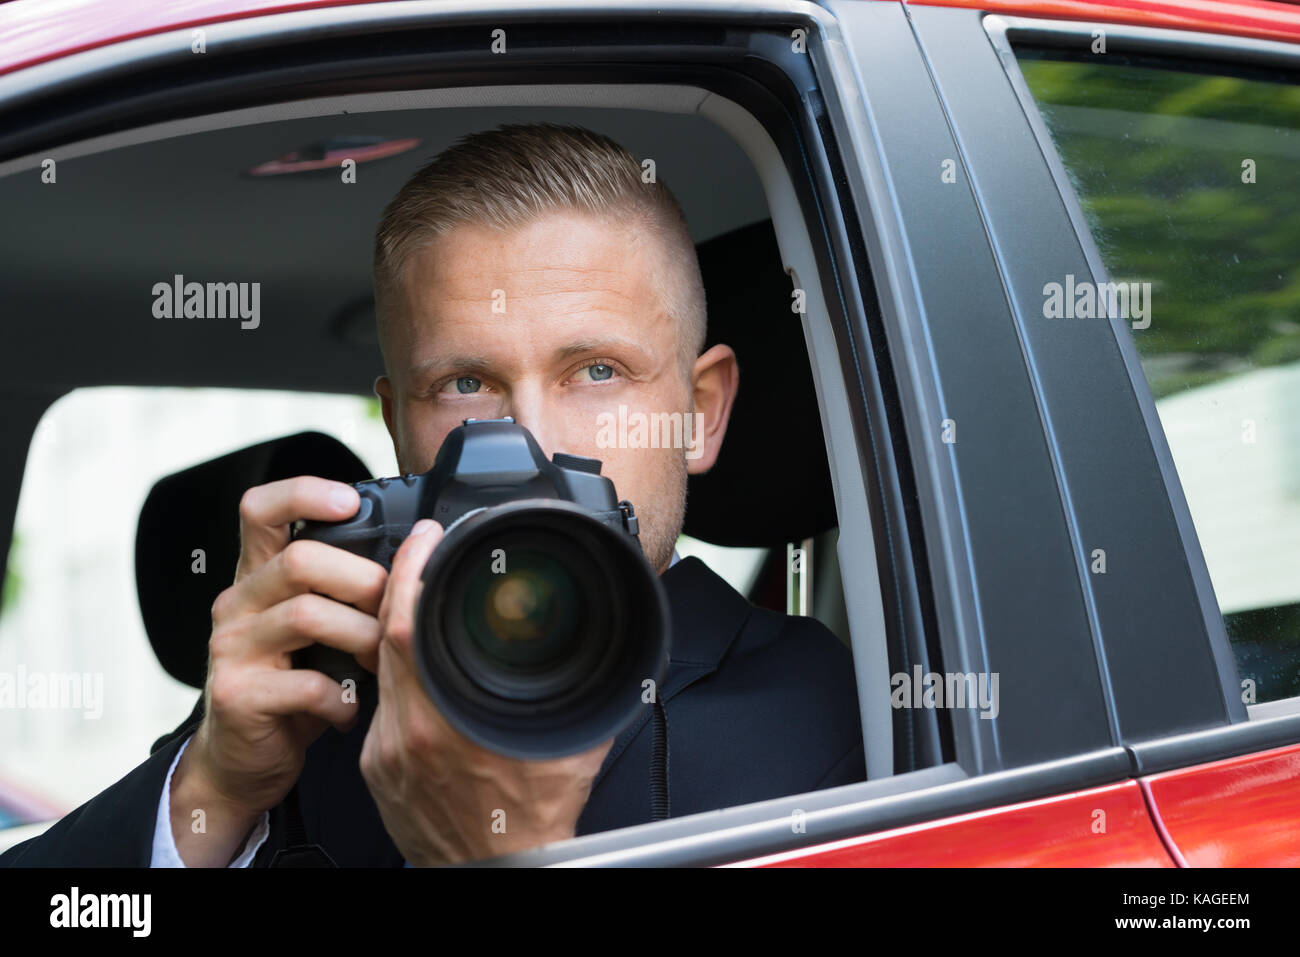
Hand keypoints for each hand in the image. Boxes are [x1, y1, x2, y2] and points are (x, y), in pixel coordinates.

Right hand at [172, 477, 387, 866]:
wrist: (241, 758)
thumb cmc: (291, 684)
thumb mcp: (313, 628)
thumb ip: (340, 591)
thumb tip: (413, 560)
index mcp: (256, 576)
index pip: (259, 509)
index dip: (303, 493)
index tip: (350, 501)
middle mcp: (236, 602)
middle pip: (300, 559)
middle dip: (363, 580)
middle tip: (392, 609)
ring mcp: (231, 647)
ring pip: (307, 614)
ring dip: (362, 636)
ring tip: (379, 662)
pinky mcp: (238, 694)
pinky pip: (306, 683)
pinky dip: (342, 697)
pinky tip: (350, 707)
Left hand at [360, 519, 613, 865]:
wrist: (500, 873)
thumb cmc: (536, 822)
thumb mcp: (574, 747)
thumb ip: (587, 690)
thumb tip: (616, 647)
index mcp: (443, 722)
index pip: (406, 625)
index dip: (412, 570)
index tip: (428, 537)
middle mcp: (405, 734)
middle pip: (384, 635)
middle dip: (402, 581)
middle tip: (423, 548)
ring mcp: (385, 752)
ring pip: (380, 667)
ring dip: (397, 625)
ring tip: (424, 595)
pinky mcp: (376, 768)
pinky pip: (382, 704)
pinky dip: (399, 672)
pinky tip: (422, 661)